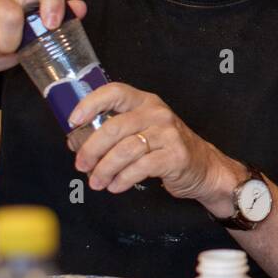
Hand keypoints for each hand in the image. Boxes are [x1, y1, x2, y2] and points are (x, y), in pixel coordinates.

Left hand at [69, 82, 243, 214]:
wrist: (204, 166)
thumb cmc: (166, 148)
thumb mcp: (143, 130)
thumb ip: (113, 132)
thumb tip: (76, 142)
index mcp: (145, 102)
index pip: (115, 92)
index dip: (91, 103)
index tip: (74, 120)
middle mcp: (157, 114)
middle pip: (114, 128)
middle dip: (92, 149)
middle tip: (81, 164)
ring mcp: (168, 134)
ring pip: (125, 151)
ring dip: (105, 169)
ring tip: (97, 182)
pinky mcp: (175, 156)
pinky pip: (140, 168)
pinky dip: (123, 179)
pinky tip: (116, 186)